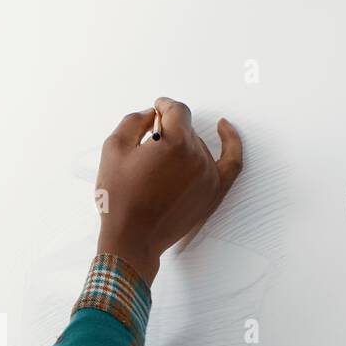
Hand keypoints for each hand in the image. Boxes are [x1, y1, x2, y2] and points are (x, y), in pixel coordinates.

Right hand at [94, 98, 242, 283]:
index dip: (164, 106)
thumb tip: (152, 114)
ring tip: (157, 167)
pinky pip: (232, 161)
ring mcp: (208, 174)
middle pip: (185, 130)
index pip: (176, 110)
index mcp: (174, 141)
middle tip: (145, 151)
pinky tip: (225, 127)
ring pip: (198, 146)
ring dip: (180, 147)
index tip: (156, 108)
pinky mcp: (214, 191)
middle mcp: (197, 155)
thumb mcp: (113, 149)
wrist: (132, 239)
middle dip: (166, 133)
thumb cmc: (120, 198)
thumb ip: (134, 121)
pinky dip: (231, 141)